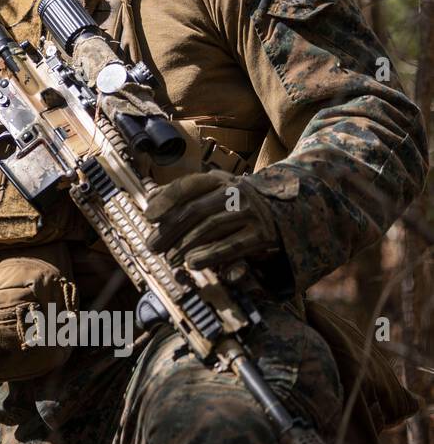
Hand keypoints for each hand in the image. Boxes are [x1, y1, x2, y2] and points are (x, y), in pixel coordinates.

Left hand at [144, 170, 280, 272]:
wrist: (294, 207)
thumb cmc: (242, 203)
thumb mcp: (217, 191)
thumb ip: (187, 193)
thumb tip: (152, 197)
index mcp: (220, 180)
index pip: (188, 186)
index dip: (166, 200)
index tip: (149, 217)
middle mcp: (236, 191)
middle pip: (196, 210)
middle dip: (170, 230)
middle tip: (153, 246)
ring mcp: (251, 212)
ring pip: (211, 227)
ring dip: (185, 245)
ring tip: (170, 258)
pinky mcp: (263, 234)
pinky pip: (232, 246)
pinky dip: (210, 254)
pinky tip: (193, 263)